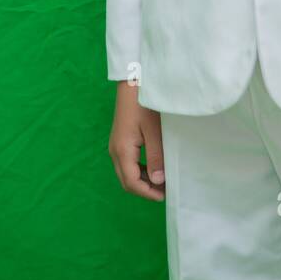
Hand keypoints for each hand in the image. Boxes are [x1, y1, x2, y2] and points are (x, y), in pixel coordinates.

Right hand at [109, 81, 166, 201]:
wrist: (131, 83)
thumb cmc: (143, 104)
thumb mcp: (153, 130)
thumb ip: (155, 156)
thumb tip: (158, 181)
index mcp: (122, 151)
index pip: (132, 182)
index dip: (148, 193)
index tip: (165, 196)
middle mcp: (115, 151)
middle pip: (127, 181)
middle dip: (144, 190)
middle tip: (164, 191)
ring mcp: (116, 145)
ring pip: (126, 173)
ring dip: (142, 181)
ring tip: (161, 181)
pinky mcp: (119, 140)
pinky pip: (127, 163)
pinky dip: (139, 170)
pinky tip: (152, 167)